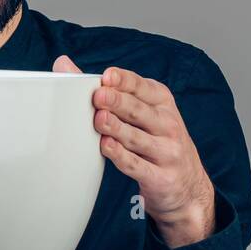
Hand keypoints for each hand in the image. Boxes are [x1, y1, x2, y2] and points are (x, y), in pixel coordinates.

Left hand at [53, 56, 215, 248]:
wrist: (187, 185)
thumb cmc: (154, 139)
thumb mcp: (140, 111)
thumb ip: (106, 89)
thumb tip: (63, 64)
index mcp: (161, 102)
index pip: (143, 88)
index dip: (125, 82)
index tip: (107, 76)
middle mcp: (168, 124)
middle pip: (140, 111)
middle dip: (119, 102)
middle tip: (99, 95)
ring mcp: (167, 151)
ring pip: (137, 138)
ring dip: (118, 129)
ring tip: (99, 120)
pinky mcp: (160, 177)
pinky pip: (137, 165)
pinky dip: (121, 157)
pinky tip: (106, 148)